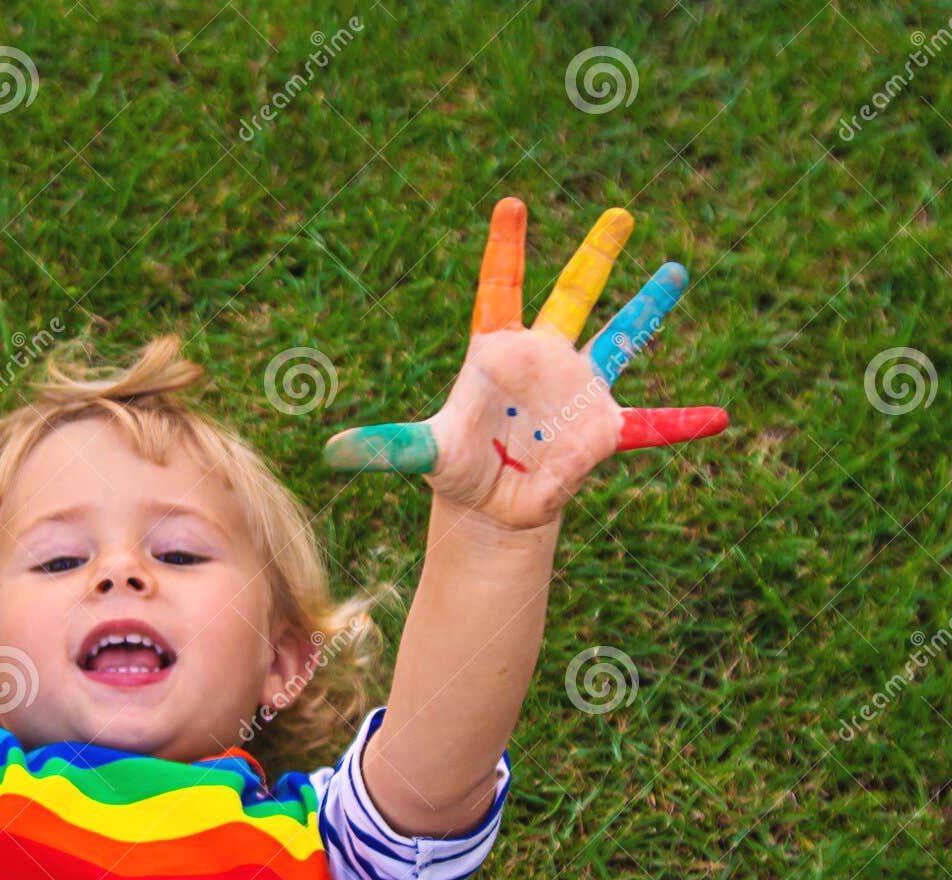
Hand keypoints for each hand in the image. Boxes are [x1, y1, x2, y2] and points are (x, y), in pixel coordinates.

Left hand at [324, 198, 727, 528]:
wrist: (491, 504)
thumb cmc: (456, 469)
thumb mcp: (422, 454)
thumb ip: (387, 447)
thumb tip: (332, 450)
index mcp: (497, 353)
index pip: (501, 290)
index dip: (506, 251)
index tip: (510, 204)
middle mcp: (544, 359)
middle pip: (573, 295)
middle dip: (595, 255)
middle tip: (620, 212)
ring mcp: (578, 390)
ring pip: (620, 339)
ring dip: (648, 309)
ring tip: (677, 271)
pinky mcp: (601, 432)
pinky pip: (649, 426)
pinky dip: (681, 425)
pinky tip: (719, 418)